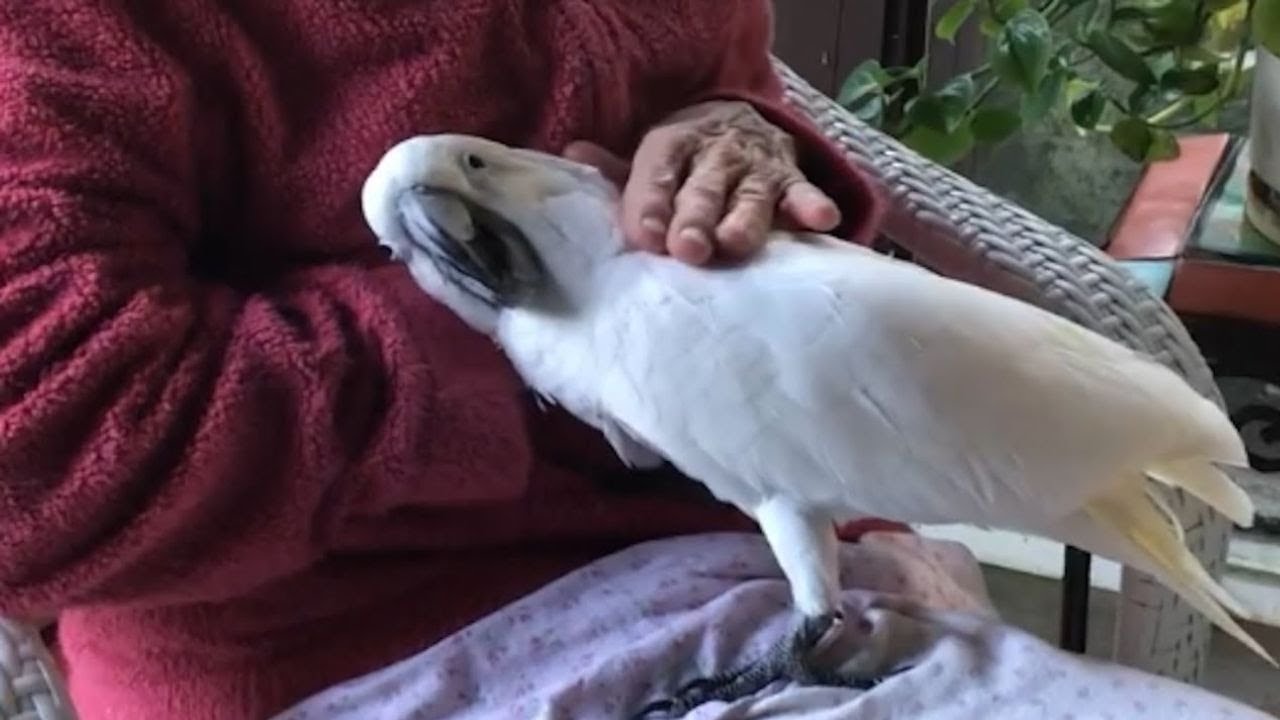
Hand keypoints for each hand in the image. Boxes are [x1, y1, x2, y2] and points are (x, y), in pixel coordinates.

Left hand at [563, 101, 839, 264]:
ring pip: (749, 196)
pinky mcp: (790, 181)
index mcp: (672, 144)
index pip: (657, 172)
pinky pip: (802, 193)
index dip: (651, 203)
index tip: (645, 237)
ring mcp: (754, 168)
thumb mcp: (652, 159)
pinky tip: (821, 220)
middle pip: (702, 189)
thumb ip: (617, 169)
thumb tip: (573, 154)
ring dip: (743, 219)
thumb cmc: (685, 159)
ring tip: (735, 244)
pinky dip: (811, 205)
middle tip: (687, 250)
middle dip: (694, 218)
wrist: (743, 121)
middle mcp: (714, 154)